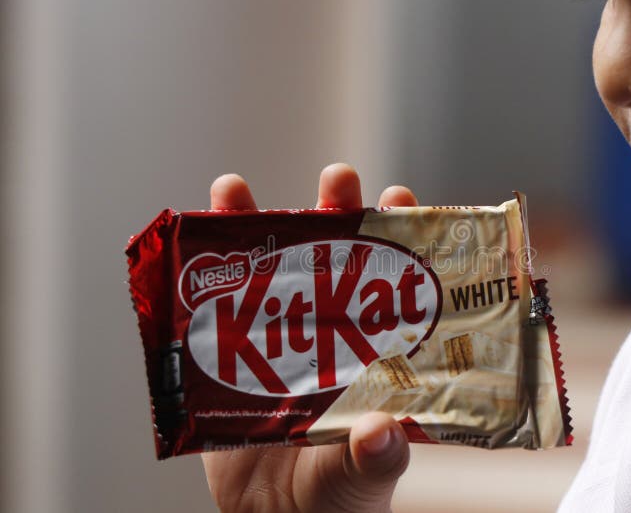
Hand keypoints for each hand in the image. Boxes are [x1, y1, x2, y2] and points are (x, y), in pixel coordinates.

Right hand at [202, 164, 417, 512]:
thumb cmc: (333, 503)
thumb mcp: (359, 481)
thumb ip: (374, 460)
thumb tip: (384, 434)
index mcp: (378, 356)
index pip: (399, 284)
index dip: (405, 240)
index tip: (403, 199)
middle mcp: (336, 338)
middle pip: (339, 263)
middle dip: (339, 214)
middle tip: (338, 180)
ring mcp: (285, 344)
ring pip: (275, 274)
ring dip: (259, 225)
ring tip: (236, 190)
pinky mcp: (236, 359)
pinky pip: (221, 310)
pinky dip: (206, 269)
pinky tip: (194, 234)